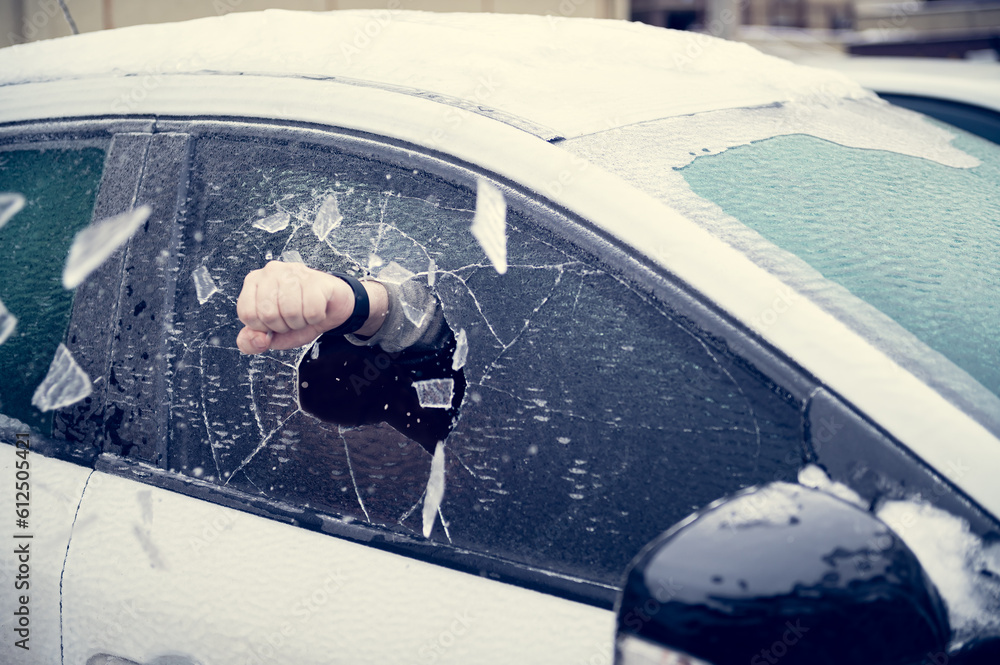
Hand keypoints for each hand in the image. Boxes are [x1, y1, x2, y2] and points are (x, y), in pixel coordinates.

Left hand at [236, 261, 386, 354]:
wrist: (332, 307)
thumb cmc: (300, 315)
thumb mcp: (272, 334)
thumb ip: (252, 342)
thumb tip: (258, 339)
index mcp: (254, 282)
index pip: (247, 313)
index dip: (263, 327)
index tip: (275, 321)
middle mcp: (272, 271)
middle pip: (268, 314)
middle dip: (283, 326)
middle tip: (292, 318)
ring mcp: (294, 272)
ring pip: (290, 312)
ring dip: (301, 322)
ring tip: (305, 313)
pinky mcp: (316, 279)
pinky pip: (312, 311)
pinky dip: (316, 318)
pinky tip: (317, 308)